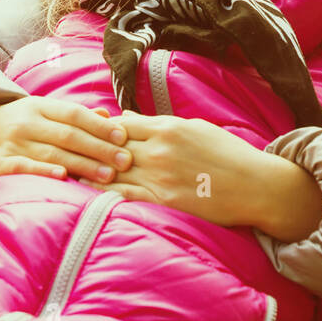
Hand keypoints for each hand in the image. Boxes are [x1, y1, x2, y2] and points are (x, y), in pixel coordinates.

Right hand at [0, 97, 131, 183]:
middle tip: (125, 161)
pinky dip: (44, 171)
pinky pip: (23, 167)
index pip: (75, 114)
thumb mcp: (44, 112)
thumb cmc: (19, 123)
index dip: (100, 126)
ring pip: (52, 153)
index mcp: (41, 106)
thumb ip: (75, 116)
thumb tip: (110, 118)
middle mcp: (27, 122)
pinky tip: (64, 177)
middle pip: (69, 135)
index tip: (124, 137)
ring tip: (108, 175)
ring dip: (83, 164)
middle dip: (100, 149)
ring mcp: (11, 143)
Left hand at [78, 113, 321, 240]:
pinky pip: (124, 197)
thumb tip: (128, 118)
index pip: (122, 124)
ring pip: (113, 172)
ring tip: (67, 170)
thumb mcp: (196, 128)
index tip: (86, 131)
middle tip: (66, 149)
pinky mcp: (164, 201)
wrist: (255, 185)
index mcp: (169, 128)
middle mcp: (160, 150)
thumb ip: (160, 124)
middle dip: (89, 148)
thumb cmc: (228, 154)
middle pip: (112, 147)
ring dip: (89, 171)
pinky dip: (102, 194)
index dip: (101, 128)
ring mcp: (160, 177)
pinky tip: (86, 193)